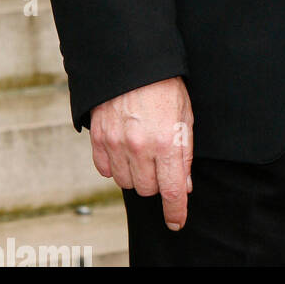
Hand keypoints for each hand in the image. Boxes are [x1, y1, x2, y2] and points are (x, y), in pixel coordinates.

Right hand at [90, 76, 193, 229]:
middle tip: (161, 159)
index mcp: (167, 143)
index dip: (176, 211)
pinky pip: (106, 170)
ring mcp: (117, 145)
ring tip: (142, 150)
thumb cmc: (164, 86)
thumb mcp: (186, 115)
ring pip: (126, 183)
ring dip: (136, 174)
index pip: (172, 191)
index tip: (176, 221)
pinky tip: (124, 148)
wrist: (132, 62)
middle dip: (157, 181)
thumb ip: (185, 153)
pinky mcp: (99, 139)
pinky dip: (115, 166)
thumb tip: (184, 184)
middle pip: (147, 190)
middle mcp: (140, 148)